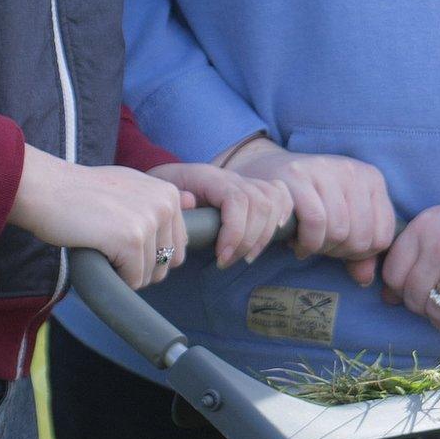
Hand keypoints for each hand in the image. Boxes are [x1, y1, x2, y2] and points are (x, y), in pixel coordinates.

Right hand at [8, 146, 191, 288]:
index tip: (121, 236)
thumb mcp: (129, 183)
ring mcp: (150, 221)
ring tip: (101, 244)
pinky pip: (133, 280)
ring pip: (150, 274)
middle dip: (141, 265)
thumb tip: (194, 200)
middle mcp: (165, 204)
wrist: (45, 188)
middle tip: (110, 245)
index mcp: (168, 192)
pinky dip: (114, 277)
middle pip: (168, 262)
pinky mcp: (132, 240)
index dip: (149, 252)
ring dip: (124, 271)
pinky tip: (97, 252)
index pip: (178, 244)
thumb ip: (158, 197)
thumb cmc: (80, 191)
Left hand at [149, 161, 293, 266]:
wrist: (164, 180)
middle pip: (260, 203)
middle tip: (227, 262)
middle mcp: (231, 176)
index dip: (236, 231)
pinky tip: (272, 234)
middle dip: (249, 240)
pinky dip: (283, 214)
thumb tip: (190, 201)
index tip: (221, 258)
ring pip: (273, 201)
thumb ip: (170, 199)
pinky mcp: (253, 190)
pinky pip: (280, 195)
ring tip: (246, 256)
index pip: (237, 199)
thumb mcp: (155, 193)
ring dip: (265, 235)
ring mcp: (244, 182)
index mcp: (207, 176)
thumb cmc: (159, 192)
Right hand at [219, 136, 395, 284]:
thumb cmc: (310, 202)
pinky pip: (316, 222)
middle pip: (361, 237)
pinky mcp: (298, 175)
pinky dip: (307, 243)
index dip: (361, 254)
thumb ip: (359, 251)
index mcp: (372, 179)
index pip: (384, 236)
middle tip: (321, 247)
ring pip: (339, 231)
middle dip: (339, 253)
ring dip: (320, 249)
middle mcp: (353, 171)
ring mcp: (326, 169)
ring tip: (309, 244)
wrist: (267, 172)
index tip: (340, 249)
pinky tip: (297, 245)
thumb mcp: (342, 220)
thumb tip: (364, 279)